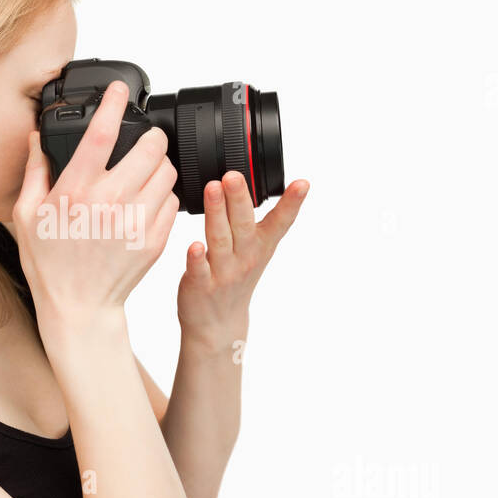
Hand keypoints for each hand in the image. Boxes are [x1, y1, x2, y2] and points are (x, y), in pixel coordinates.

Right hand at [11, 80, 180, 326]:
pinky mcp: (154, 238)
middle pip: (150, 146)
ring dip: (159, 164)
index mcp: (76, 191)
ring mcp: (136, 221)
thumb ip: (34, 171)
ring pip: (167, 171)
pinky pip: (173, 201)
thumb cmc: (50, 263)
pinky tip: (147, 200)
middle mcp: (109, 202)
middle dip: (150, 135)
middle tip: (143, 138)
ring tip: (145, 171)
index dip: (113, 104)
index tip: (119, 90)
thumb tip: (36, 137)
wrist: (79, 306)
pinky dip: (164, 194)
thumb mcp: (27, 214)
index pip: (100, 134)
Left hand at [176, 170, 309, 348]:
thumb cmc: (234, 277)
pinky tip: (194, 245)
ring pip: (220, 239)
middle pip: (243, 224)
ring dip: (217, 213)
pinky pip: (199, 269)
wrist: (218, 324)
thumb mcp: (255, 249)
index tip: (302, 184)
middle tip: (233, 174)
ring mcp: (223, 272)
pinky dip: (197, 258)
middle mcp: (245, 257)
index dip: (292, 203)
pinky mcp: (201, 285)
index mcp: (260, 245)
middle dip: (240, 198)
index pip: (279, 222)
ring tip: (213, 189)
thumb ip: (252, 216)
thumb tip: (248, 176)